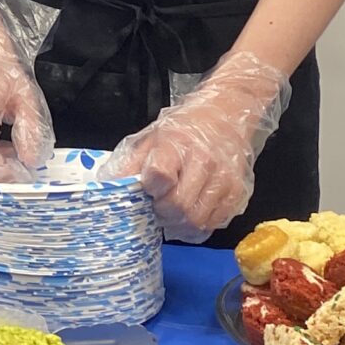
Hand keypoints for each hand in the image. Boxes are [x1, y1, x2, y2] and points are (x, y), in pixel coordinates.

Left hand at [103, 50, 291, 239]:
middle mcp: (204, 162)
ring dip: (178, 224)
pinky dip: (196, 228)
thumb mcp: (150, 138)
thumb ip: (129, 164)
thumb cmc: (183, 131)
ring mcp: (224, 180)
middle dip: (161, 214)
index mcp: (177, 144)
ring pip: (197, 221)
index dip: (149, 190)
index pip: (160, 176)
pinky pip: (213, 225)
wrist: (226, 116)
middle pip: (178, 206)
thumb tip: (106, 187)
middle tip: (155, 208)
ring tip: (170, 213)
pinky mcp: (237, 194)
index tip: (146, 190)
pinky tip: (188, 215)